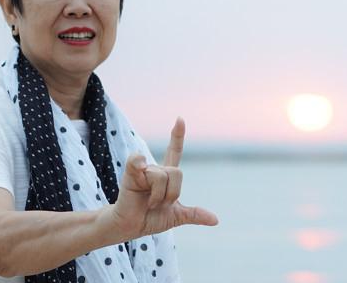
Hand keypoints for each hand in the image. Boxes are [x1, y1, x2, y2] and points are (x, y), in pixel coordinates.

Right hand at [107, 118, 217, 238]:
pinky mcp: (130, 173)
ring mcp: (143, 170)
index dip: (177, 136)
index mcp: (166, 176)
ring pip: (162, 176)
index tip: (180, 119)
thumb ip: (194, 214)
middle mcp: (156, 170)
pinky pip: (138, 162)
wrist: (130, 227)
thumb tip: (215, 220)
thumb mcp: (176, 217)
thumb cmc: (150, 219)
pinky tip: (138, 178)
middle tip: (158, 204)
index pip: (174, 152)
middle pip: (177, 172)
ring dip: (158, 196)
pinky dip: (139, 167)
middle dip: (171, 194)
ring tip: (148, 203)